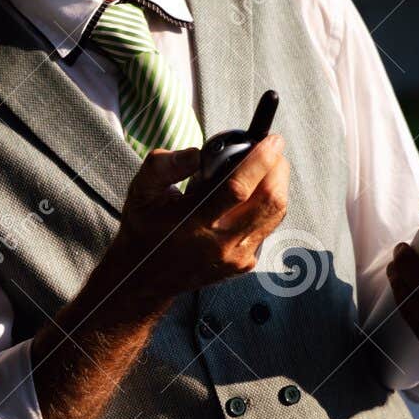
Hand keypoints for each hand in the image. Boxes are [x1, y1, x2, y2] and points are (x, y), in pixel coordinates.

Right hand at [99, 135, 290, 306]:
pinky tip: (250, 199)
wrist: (144, 277)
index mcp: (192, 224)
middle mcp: (219, 244)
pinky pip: (267, 228)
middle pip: (269, 201)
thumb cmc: (144, 229)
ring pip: (275, 215)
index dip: (261, 161)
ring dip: (278, 186)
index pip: (237, 189)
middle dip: (278, 169)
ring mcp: (235, 258)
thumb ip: (163, 166)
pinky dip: (266, 207)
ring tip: (264, 170)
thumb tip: (197, 154)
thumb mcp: (140, 192)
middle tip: (271, 151)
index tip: (272, 141)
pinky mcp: (243, 264)